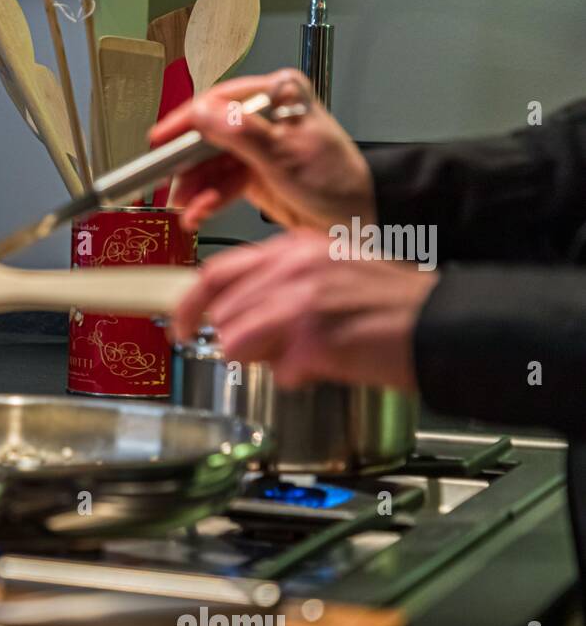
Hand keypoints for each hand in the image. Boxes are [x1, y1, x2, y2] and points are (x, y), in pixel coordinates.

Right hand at [148, 69, 374, 233]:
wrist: (359, 219)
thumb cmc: (336, 181)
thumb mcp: (284, 154)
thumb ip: (241, 133)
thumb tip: (204, 114)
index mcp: (277, 95)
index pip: (218, 101)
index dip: (185, 122)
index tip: (159, 140)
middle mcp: (264, 117)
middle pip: (209, 135)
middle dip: (188, 164)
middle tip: (166, 183)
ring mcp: (258, 147)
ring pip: (211, 163)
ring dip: (196, 187)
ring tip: (187, 208)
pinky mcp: (255, 174)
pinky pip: (221, 183)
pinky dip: (209, 199)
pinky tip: (200, 212)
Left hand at [171, 230, 438, 389]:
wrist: (446, 323)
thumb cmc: (392, 305)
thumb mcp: (330, 271)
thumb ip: (279, 284)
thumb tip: (232, 313)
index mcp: (295, 248)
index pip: (217, 272)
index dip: (189, 304)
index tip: (178, 324)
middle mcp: (294, 269)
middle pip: (222, 314)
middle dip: (235, 340)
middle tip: (266, 350)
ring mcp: (303, 303)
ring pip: (238, 343)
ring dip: (264, 359)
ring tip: (306, 354)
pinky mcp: (316, 339)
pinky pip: (278, 370)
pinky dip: (297, 377)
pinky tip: (326, 365)